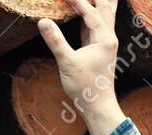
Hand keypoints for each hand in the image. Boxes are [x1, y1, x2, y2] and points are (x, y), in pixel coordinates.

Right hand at [38, 0, 123, 133]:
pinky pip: (96, 25)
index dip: (78, 0)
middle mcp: (108, 38)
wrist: (98, 106)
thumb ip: (56, 41)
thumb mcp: (67, 63)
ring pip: (105, 15)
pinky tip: (86, 11)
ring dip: (100, 3)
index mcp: (104, 39)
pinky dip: (92, 14)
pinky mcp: (98, 49)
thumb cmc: (86, 88)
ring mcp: (105, 43)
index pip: (91, 12)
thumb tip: (43, 21)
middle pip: (106, 8)